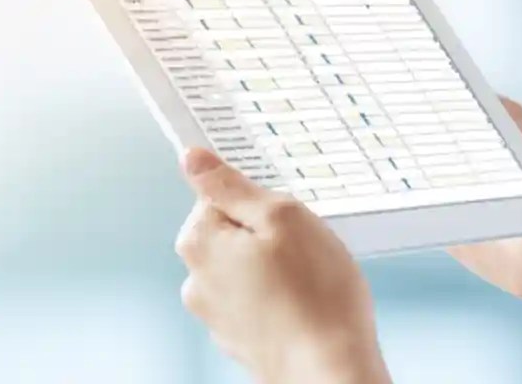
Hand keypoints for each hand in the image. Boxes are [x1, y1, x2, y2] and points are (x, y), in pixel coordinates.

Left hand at [175, 149, 391, 383]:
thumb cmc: (315, 294)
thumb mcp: (282, 216)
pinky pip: (259, 300)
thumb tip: (192, 158)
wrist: (329, 369)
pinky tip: (306, 304)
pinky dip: (280, 298)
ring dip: (276, 267)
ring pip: (247, 267)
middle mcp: (197, 280)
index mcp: (200, 242)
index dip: (259, 201)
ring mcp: (216, 314)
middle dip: (267, 234)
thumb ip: (232, 186)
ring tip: (310, 280)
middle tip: (304, 246)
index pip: (217, 196)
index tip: (284, 215)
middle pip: (232, 233)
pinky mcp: (239, 338)